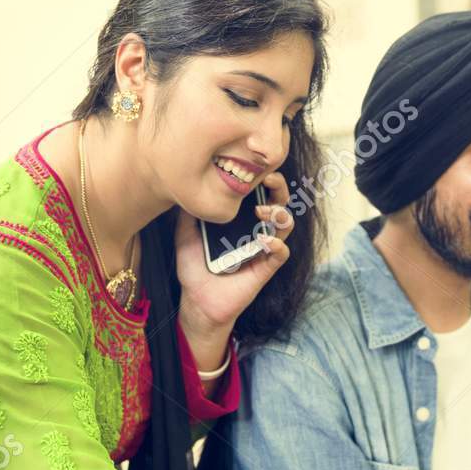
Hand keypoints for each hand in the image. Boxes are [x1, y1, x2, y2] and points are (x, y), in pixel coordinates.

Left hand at [174, 171, 294, 339]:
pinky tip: (264, 240)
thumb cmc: (194, 268)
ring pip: (285, 225)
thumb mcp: (185, 235)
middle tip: (268, 179)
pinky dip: (276, 244)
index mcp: (240, 220)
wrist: (196, 301)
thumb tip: (185, 186)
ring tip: (262, 211)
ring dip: (279, 214)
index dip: (262, 178)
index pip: (259, 193)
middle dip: (279, 188)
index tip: (253, 168)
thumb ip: (188, 213)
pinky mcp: (266, 268)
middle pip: (279, 203)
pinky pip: (281, 253)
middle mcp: (256, 230)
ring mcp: (263, 249)